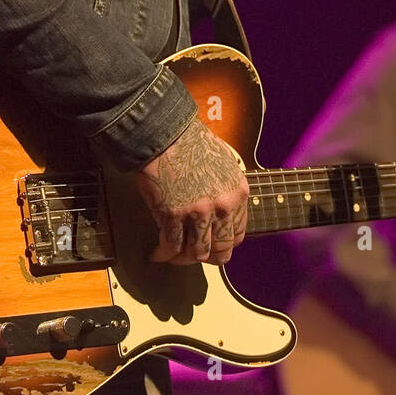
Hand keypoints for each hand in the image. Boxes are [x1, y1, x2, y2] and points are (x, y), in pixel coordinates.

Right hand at [135, 118, 248, 265]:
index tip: (213, 244)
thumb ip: (228, 190)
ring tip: (174, 256)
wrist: (165, 135)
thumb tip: (222, 211)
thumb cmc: (191, 144)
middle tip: (194, 256)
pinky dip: (163, 254)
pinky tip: (157, 254)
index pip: (238, 235)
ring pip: (197, 253)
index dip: (223, 243)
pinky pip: (171, 246)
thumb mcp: (225, 164)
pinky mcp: (173, 215)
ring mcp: (198, 212)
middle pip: (221, 250)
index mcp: (237, 194)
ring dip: (184, 259)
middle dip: (207, 258)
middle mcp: (222, 206)